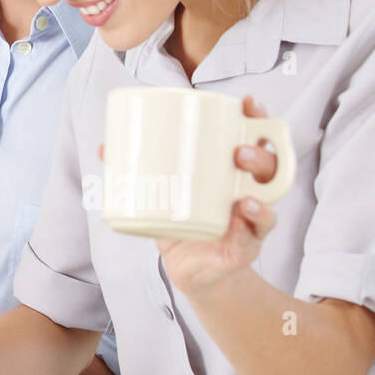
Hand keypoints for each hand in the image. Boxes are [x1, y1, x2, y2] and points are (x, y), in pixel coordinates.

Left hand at [156, 94, 279, 294]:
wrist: (192, 271)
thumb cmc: (182, 221)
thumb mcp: (162, 192)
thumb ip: (138, 170)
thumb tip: (104, 148)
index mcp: (233, 171)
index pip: (256, 139)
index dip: (257, 119)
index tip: (248, 103)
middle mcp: (248, 193)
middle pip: (269, 170)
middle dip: (259, 157)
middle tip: (239, 152)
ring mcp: (249, 224)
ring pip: (267, 205)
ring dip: (259, 199)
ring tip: (244, 196)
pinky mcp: (241, 251)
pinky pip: (250, 241)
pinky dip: (245, 232)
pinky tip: (237, 223)